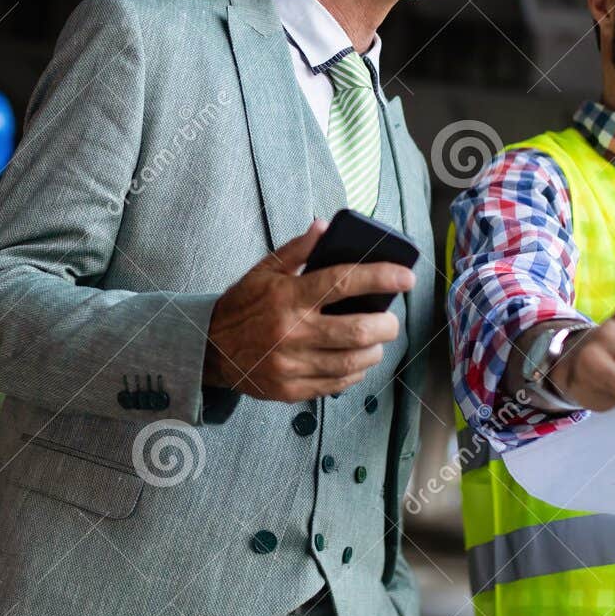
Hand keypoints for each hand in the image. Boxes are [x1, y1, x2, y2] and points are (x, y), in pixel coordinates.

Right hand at [204, 220, 414, 401]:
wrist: (208, 348)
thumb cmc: (242, 306)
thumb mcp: (263, 271)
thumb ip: (297, 250)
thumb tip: (325, 226)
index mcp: (287, 297)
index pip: (343, 282)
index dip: (380, 277)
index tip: (406, 277)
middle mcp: (291, 332)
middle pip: (356, 331)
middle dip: (385, 325)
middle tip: (390, 319)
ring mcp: (290, 364)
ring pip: (351, 362)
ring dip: (373, 352)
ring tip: (375, 341)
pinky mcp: (289, 389)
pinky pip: (335, 384)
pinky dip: (354, 373)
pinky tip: (355, 362)